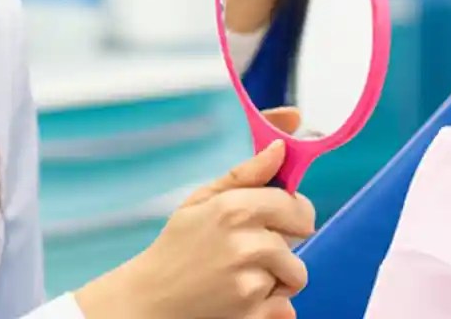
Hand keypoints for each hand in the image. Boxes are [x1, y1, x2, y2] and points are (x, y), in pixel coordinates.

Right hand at [74, 108, 314, 318]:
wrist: (151, 300)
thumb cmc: (177, 247)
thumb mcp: (202, 201)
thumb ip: (246, 174)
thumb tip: (280, 148)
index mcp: (235, 209)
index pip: (297, 207)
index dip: (292, 213)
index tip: (278, 220)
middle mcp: (247, 245)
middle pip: (299, 241)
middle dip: (282, 245)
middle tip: (250, 251)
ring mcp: (251, 284)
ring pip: (295, 275)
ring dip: (276, 277)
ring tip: (241, 276)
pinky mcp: (252, 315)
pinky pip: (286, 307)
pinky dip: (269, 307)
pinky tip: (241, 300)